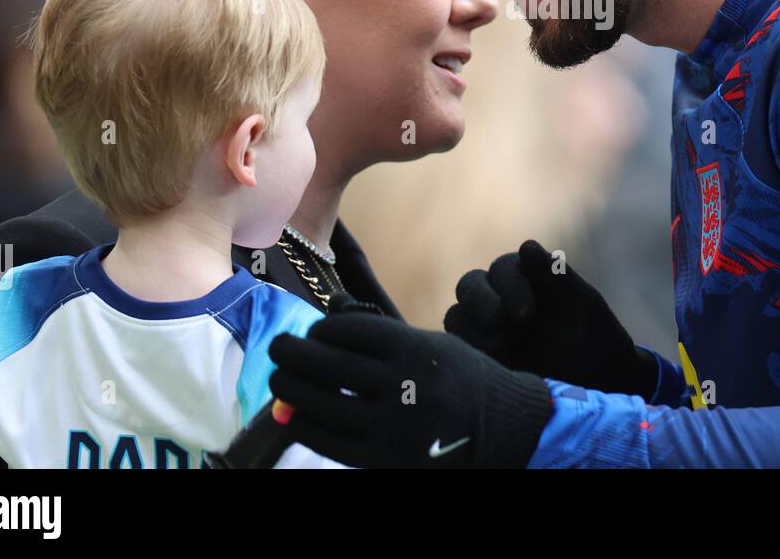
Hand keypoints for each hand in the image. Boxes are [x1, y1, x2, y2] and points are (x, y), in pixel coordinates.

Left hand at [268, 305, 551, 468]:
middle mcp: (402, 385)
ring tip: (281, 377)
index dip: (321, 329)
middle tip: (278, 348)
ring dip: (290, 386)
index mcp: (415, 349)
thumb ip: (381, 334)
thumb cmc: (460, 378)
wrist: (500, 427)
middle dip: (292, 352)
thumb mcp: (431, 343)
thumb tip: (325, 321)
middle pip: (327, 363)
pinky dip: (303, 424)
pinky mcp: (382, 459)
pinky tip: (295, 414)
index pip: (348, 331)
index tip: (313, 331)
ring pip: (320, 402)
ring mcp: (391, 426)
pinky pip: (327, 440)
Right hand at [444, 240, 658, 397]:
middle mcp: (502, 299)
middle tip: (502, 323)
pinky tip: (494, 366)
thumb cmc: (598, 344)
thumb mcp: (584, 310)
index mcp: (529, 279)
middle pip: (470, 284)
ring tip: (502, 349)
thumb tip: (526, 246)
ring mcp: (487, 330)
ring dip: (473, 329)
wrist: (602, 393)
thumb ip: (557, 278)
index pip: (504, 267)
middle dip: (481, 300)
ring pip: (457, 315)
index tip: (527, 314)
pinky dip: (468, 353)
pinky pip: (457, 349)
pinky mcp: (480, 359)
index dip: (510, 284)